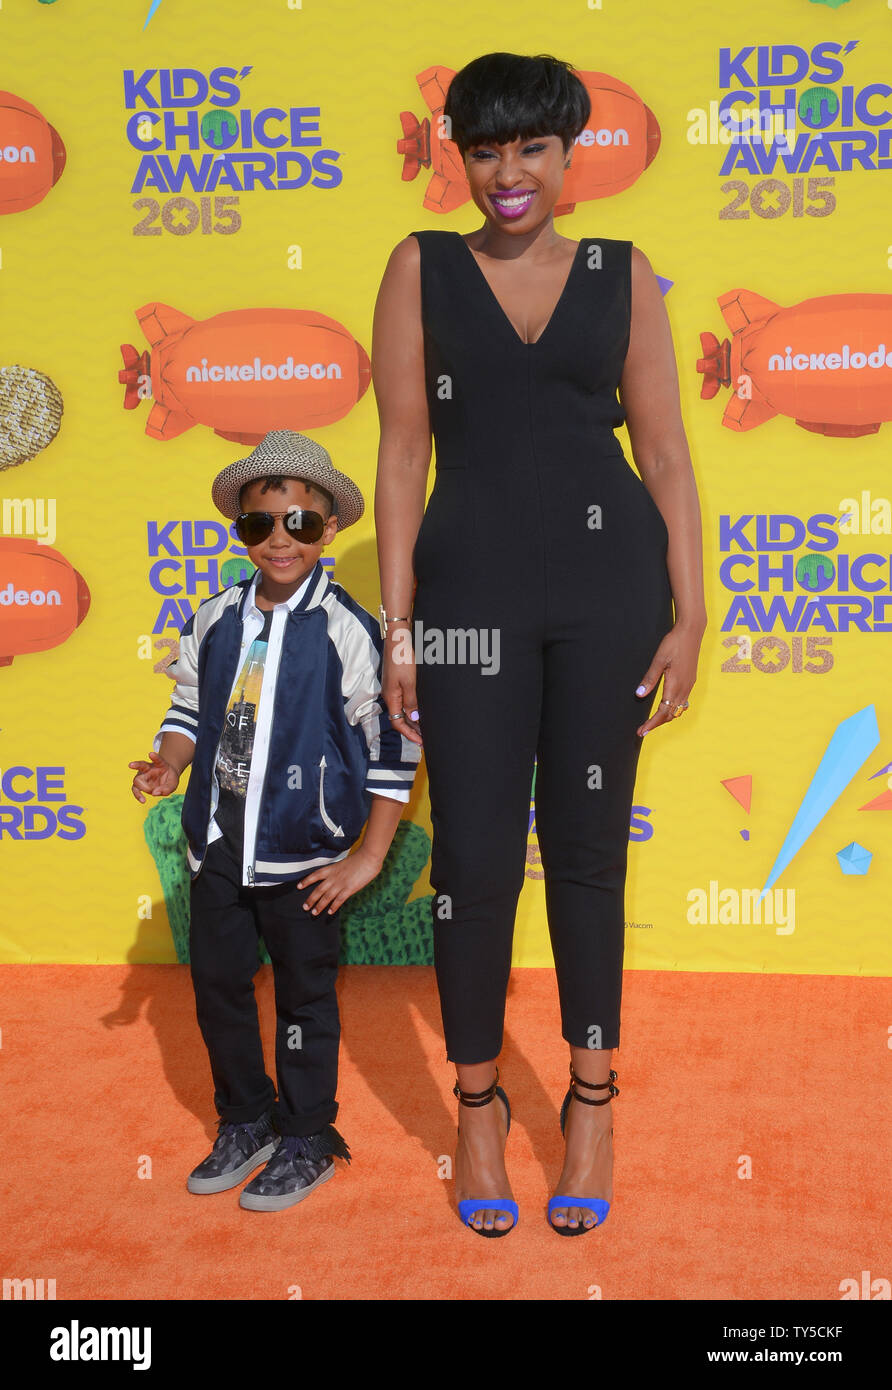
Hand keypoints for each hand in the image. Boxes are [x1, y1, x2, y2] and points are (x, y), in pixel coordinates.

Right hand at [129, 750, 180, 801]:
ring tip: (148, 795)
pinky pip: (136, 789)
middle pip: (142, 765)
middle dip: (137, 765)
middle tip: (132, 766)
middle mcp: (149, 768)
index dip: (155, 757)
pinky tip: (143, 800)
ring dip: (142, 787)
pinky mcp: (140, 784)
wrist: (166, 779)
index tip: (151, 753)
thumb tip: (154, 793)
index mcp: (160, 764)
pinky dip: (138, 795)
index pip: (158, 759)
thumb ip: (168, 788)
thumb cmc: (169, 778)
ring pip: (137, 779)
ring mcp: (143, 776)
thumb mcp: (174, 783)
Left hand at [297, 846, 384, 915]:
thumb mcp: (344, 863)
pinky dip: (334, 907)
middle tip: (305, 907)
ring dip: (319, 906)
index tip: (299, 886)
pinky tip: (330, 912)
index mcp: (332, 869)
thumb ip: (339, 871)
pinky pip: (339, 900)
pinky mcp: (349, 889)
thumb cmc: (360, 858)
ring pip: (326, 897)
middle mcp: (333, 877)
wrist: (368, 857)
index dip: (306, 881)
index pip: (315, 875)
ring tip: (314, 913)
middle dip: (311, 899)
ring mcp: (341, 884)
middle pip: (318, 890)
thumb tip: (337, 877)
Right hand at [381, 622, 422, 745]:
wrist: (400, 636)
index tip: (422, 742)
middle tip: (429, 737)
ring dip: (417, 718)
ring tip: (429, 726)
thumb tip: (414, 719)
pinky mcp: (401, 679)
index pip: (397, 723)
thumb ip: (412, 701)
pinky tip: (426, 708)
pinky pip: (408, 698)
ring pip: (406, 708)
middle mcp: (392, 694)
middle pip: (402, 717)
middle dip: (414, 729)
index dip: (410, 734)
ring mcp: (396, 686)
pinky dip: (417, 706)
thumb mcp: (409, 682)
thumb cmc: (402, 657)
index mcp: (391, 696)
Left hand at [634, 619, 703, 736]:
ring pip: (678, 709)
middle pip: (671, 714)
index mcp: (675, 685)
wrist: (691, 632)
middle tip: (643, 730)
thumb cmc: (674, 643)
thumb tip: (640, 694)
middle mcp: (684, 688)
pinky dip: (673, 709)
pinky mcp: (691, 680)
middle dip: (657, 724)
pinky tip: (666, 707)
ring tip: (653, 722)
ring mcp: (689, 685)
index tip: (641, 731)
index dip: (652, 723)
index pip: (663, 712)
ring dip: (666, 717)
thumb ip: (650, 678)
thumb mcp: (659, 660)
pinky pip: (683, 701)